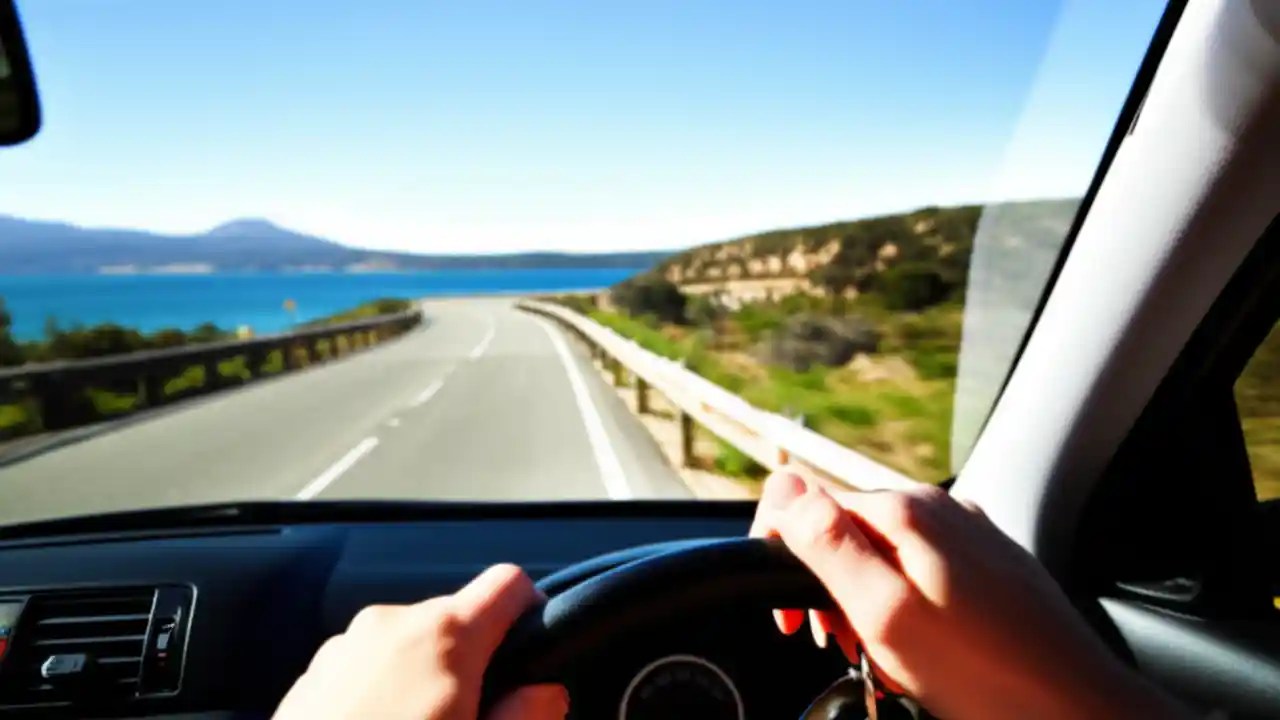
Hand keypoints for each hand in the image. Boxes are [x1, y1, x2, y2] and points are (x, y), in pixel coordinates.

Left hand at [274, 564, 567, 719]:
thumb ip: (524, 715)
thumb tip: (546, 691)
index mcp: (446, 636)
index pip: (510, 584)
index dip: (530, 613)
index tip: (529, 654)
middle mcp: (393, 623)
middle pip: (457, 618)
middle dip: (472, 660)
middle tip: (469, 717)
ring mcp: (345, 645)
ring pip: (409, 643)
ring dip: (423, 676)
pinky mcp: (312, 673)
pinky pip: (366, 665)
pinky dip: (381, 690)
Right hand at [750, 472, 1189, 719]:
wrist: (1078, 710)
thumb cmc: (984, 675)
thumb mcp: (886, 613)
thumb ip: (829, 546)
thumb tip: (783, 487)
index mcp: (908, 512)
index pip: (809, 506)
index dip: (784, 562)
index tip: (791, 622)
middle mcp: (940, 510)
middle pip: (847, 534)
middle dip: (827, 591)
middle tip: (841, 648)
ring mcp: (970, 537)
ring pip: (885, 559)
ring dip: (865, 607)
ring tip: (884, 661)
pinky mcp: (991, 568)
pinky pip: (923, 577)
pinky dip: (905, 613)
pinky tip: (920, 656)